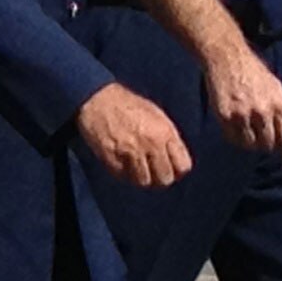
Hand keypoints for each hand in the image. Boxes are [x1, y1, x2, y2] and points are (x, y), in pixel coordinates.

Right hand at [77, 79, 191, 187]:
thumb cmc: (128, 104)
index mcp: (165, 133)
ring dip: (141, 177)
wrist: (98, 99)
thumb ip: (168, 137)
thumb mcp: (157, 115)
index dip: (177, 170)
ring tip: (137, 169)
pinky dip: (123, 173)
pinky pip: (122, 176)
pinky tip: (122, 163)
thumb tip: (174, 157)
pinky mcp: (111, 157)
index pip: (183, 166)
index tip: (171, 168)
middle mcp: (150, 145)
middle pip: (164, 178)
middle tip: (153, 173)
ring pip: (143, 181)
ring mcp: (130, 152)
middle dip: (160, 177)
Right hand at [200, 39, 281, 162]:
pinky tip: (235, 131)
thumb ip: (280, 110)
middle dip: (267, 147)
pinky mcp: (225, 116)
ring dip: (250, 143)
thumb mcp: (276, 88)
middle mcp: (263, 112)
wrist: (228, 59)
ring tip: (248, 136)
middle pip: (268, 144)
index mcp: (280, 105)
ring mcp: (243, 115)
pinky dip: (235, 138)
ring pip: (250, 144)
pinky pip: (232, 138)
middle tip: (263, 145)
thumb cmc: (253, 71)